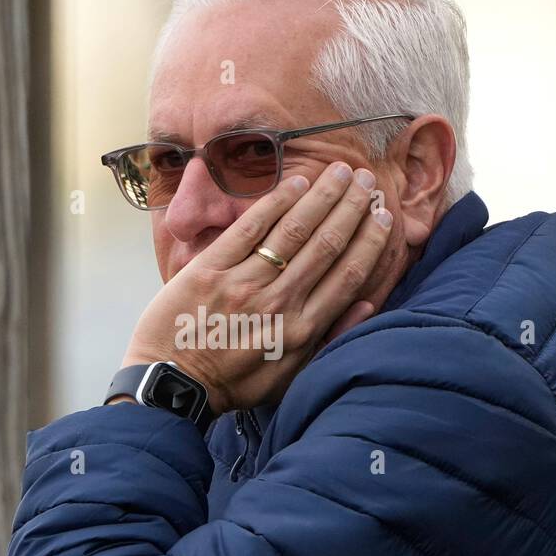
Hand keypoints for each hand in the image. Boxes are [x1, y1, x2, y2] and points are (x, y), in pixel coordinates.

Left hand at [122, 161, 391, 413]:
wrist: (173, 384)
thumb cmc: (234, 383)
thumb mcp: (290, 376)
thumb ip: (329, 340)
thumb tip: (368, 304)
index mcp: (301, 330)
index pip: (347, 276)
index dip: (370, 241)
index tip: (383, 216)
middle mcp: (277, 304)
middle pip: (326, 245)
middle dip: (351, 209)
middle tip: (367, 181)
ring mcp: (242, 285)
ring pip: (293, 232)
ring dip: (322, 197)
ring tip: (341, 172)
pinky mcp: (208, 271)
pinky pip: (248, 230)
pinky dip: (275, 203)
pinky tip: (296, 184)